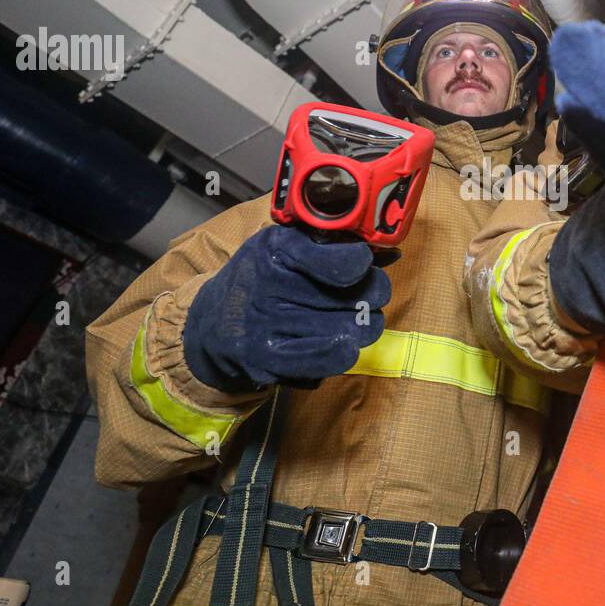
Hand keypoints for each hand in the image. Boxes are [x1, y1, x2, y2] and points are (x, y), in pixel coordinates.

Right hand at [182, 225, 389, 391]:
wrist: (212, 324)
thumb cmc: (261, 279)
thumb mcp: (288, 247)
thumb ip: (336, 245)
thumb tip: (391, 253)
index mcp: (278, 248)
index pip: (346, 262)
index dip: (364, 264)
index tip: (362, 264)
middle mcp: (270, 285)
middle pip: (359, 297)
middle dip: (372, 296)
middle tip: (367, 296)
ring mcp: (268, 324)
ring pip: (351, 330)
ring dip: (364, 328)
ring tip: (354, 321)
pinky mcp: (268, 359)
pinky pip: (329, 359)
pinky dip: (344, 353)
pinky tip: (343, 344)